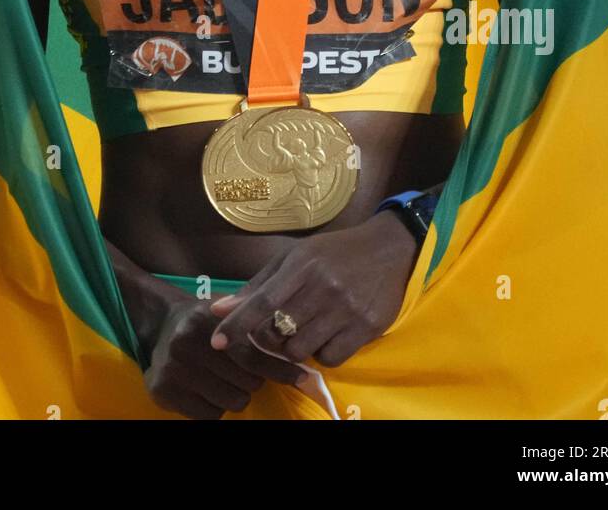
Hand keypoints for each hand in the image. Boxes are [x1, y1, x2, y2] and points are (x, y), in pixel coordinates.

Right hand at [143, 291, 309, 419]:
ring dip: (237, 395)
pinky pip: (211, 416)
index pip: (251, 354)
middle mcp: (185, 344)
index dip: (278, 368)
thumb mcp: (224, 309)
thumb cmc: (204, 320)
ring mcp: (173, 370)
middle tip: (244, 371)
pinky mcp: (163, 393)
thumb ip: (252, 319)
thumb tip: (292, 337)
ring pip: (232, 402)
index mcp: (205, 320)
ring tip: (225, 379)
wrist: (160, 325)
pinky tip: (208, 390)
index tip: (301, 377)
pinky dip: (216, 408)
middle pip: (247, 383)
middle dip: (253, 380)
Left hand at [208, 211, 420, 369]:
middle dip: (268, 338)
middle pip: (278, 332)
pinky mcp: (366, 328)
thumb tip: (220, 308)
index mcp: (302, 265)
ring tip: (304, 330)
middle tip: (275, 330)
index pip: (263, 301)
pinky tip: (327, 335)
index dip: (238, 323)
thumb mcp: (296, 257)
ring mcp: (346, 309)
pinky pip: (330, 358)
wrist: (390, 249)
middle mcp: (323, 287)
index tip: (217, 341)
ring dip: (294, 347)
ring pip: (301, 350)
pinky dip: (322, 354)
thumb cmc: (335, 252)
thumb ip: (259, 284)